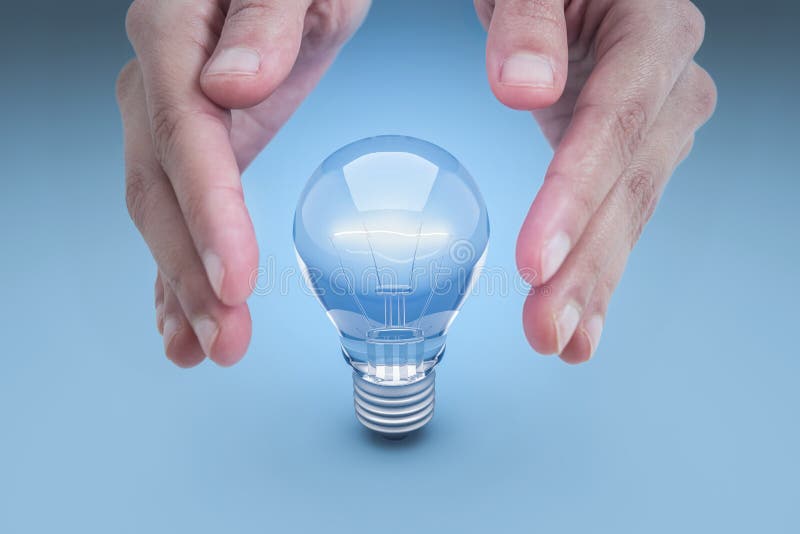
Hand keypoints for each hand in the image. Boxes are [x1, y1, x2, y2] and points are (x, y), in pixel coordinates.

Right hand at [117, 0, 369, 366]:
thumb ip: (266, 18)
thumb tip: (231, 84)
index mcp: (179, 31)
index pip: (184, 134)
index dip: (208, 212)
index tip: (234, 278)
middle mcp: (158, 77)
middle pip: (162, 188)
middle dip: (191, 272)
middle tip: (226, 340)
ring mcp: (167, 114)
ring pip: (162, 210)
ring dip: (182, 285)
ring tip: (207, 348)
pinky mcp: (192, 142)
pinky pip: (176, 209)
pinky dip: (178, 267)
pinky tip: (184, 316)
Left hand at [475, 0, 716, 362]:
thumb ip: (527, 19)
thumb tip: (524, 86)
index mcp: (649, 28)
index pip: (613, 121)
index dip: (575, 195)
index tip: (535, 259)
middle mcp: (669, 80)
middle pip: (629, 183)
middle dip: (586, 264)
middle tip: (547, 328)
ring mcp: (657, 119)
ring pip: (630, 212)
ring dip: (594, 282)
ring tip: (561, 340)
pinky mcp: (633, 149)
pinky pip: (621, 214)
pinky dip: (598, 268)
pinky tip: (581, 318)